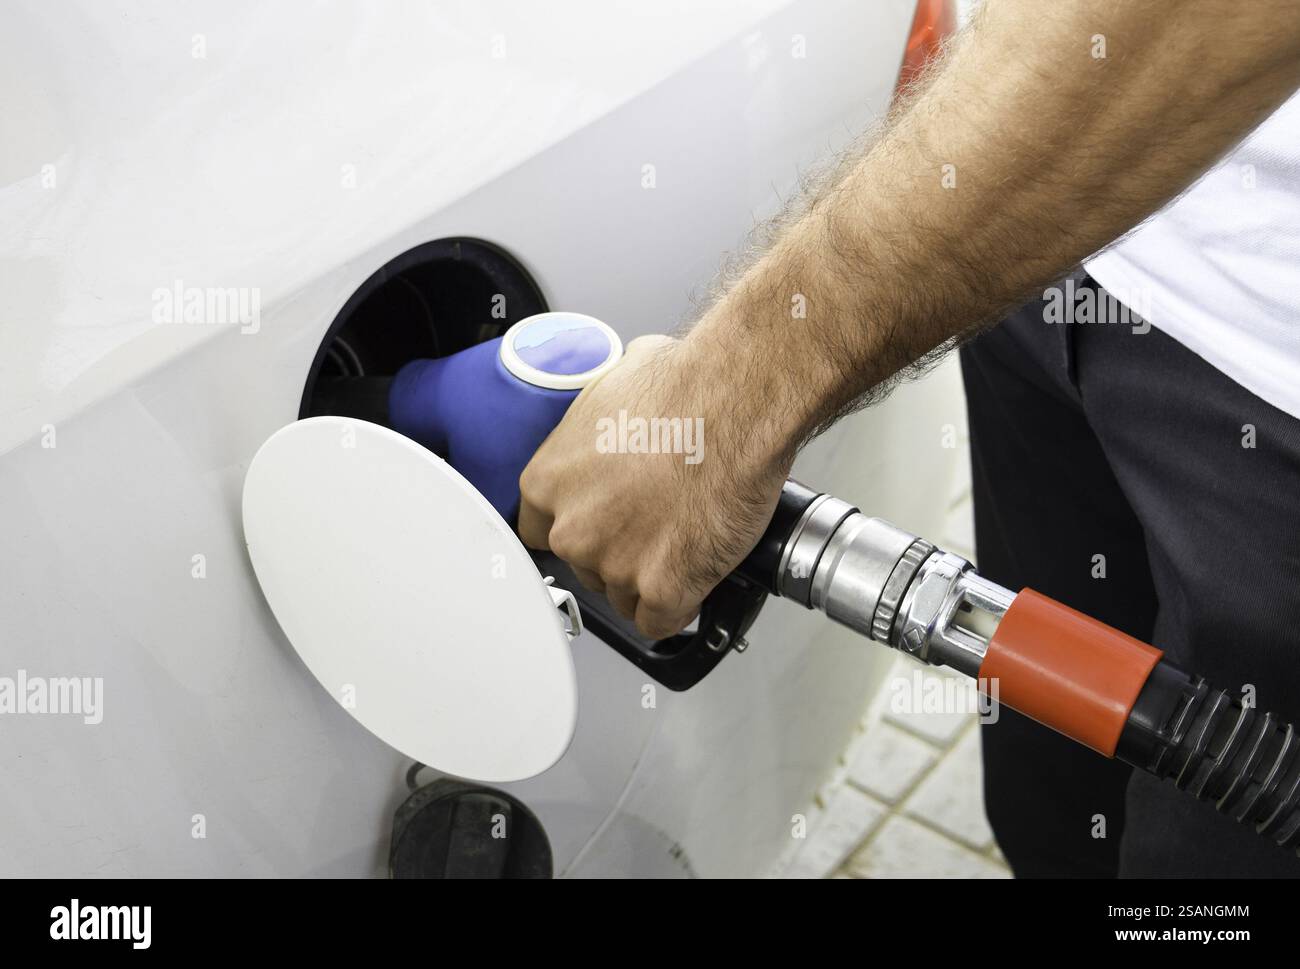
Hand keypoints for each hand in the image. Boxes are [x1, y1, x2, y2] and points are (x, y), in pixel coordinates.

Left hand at [518, 334, 792, 638]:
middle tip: (657, 522)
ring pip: (625, 595)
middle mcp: (573, 529)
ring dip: (650, 578)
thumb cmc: (684, 386)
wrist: (735, 403)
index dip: (578, 526)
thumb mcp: (615, 387)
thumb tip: (616, 416)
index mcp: (549, 481)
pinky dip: (680, 605)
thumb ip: (600, 425)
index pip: (539, 530)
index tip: (598, 524)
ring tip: (684, 539)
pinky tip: (695, 577)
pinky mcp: (664, 589)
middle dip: (619, 550)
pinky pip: (661, 621)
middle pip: (585, 565)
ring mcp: (616, 565)